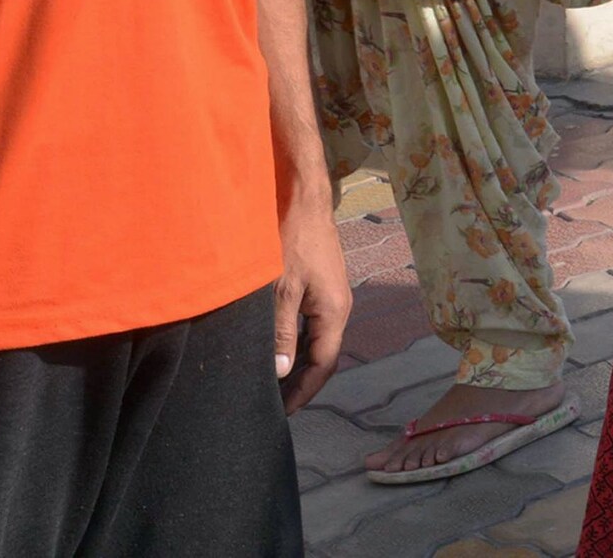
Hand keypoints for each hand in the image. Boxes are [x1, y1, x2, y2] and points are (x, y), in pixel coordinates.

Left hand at [273, 197, 350, 414]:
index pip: (323, 365)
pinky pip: (312, 323)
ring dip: (298, 361)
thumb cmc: (291, 240)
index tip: (281, 413)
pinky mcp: (322, 283)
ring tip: (273, 380)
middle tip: (273, 403)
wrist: (303, 198)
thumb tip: (279, 372)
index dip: (303, 392)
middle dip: (301, 382)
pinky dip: (297, 341)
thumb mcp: (280, 289)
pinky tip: (277, 345)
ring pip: (318, 339)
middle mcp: (339, 306)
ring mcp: (332, 294)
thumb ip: (280, 332)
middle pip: (324, 355)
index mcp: (334, 312)